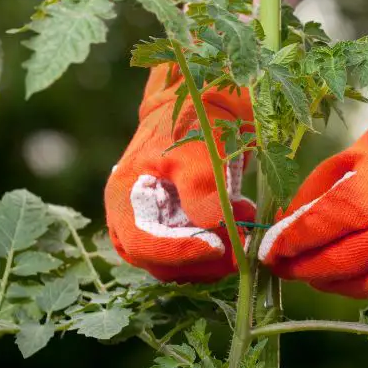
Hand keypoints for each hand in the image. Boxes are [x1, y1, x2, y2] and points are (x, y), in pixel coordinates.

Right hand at [105, 64, 256, 281]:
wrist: (204, 103)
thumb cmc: (194, 120)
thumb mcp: (199, 149)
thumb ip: (201, 188)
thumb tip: (210, 229)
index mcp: (124, 197)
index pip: (142, 244)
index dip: (178, 252)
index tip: (218, 246)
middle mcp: (131, 219)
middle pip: (158, 263)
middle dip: (201, 259)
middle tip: (240, 240)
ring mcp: (152, 227)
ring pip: (177, 265)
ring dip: (213, 255)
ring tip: (243, 222)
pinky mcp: (175, 229)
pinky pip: (192, 254)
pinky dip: (218, 247)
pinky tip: (240, 221)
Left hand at [258, 33, 367, 306]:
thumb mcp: (360, 149)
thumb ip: (322, 187)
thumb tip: (290, 219)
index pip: (312, 235)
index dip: (285, 246)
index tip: (268, 252)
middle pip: (336, 269)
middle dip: (306, 270)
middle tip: (290, 267)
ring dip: (342, 284)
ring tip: (326, 273)